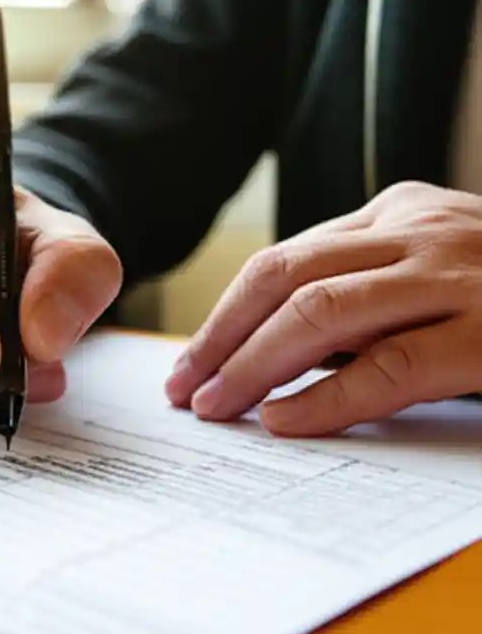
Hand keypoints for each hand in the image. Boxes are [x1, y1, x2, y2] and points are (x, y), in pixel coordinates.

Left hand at [166, 181, 481, 435]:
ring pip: (320, 312)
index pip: (286, 261)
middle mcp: (420, 233)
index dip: (227, 316)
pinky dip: (325, 397)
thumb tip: (276, 356)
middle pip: (286, 278)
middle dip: (220, 336)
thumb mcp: (443, 274)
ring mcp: (453, 278)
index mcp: (401, 214)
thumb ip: (370, 296)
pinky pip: (388, 366)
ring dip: (251, 365)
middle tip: (181, 386)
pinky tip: (282, 419)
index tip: (191, 361)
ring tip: (212, 406)